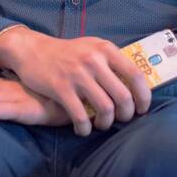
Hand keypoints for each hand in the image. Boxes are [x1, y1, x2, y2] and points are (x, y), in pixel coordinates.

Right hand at [0, 27, 151, 135]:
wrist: (32, 50)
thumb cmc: (66, 53)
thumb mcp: (92, 47)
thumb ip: (111, 61)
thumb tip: (136, 83)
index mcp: (105, 49)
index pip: (136, 75)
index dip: (144, 96)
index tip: (143, 108)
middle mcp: (94, 60)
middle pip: (123, 96)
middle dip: (126, 114)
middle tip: (122, 119)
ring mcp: (77, 74)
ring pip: (105, 108)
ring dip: (106, 123)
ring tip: (102, 125)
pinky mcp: (61, 88)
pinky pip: (81, 116)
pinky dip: (85, 128)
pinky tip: (82, 129)